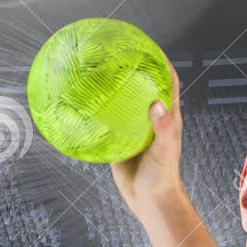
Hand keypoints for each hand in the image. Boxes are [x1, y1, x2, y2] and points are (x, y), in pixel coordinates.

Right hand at [110, 59, 184, 222]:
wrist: (149, 201)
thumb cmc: (163, 176)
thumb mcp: (164, 150)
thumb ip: (162, 128)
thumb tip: (156, 105)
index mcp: (166, 115)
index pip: (166, 80)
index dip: (160, 60)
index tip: (148, 45)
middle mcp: (148, 118)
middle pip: (140, 86)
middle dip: (130, 69)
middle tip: (114, 52)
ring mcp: (132, 129)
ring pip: (121, 104)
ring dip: (110, 90)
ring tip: (94, 73)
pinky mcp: (118, 142)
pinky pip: (105, 124)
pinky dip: (96, 114)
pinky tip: (81, 106)